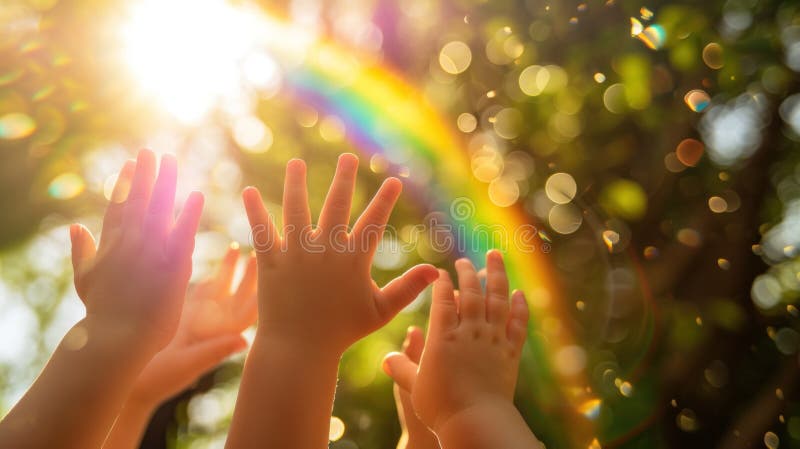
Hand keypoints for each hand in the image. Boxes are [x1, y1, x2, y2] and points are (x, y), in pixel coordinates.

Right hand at [70, 150, 203, 352]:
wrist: (115, 339)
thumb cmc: (101, 314)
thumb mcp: (84, 279)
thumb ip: (81, 251)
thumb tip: (74, 227)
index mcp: (110, 244)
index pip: (118, 205)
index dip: (126, 182)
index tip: (131, 162)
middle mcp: (129, 242)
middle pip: (138, 199)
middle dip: (145, 173)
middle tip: (152, 150)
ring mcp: (150, 252)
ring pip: (160, 209)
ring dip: (166, 182)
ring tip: (172, 160)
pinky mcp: (171, 266)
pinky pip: (183, 233)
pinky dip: (189, 213)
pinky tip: (197, 195)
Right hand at [128, 244, 256, 405]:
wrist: (133, 383)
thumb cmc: (161, 380)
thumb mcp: (188, 364)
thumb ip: (213, 351)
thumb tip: (245, 341)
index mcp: (220, 338)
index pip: (247, 313)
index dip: (259, 294)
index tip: (269, 274)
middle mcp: (214, 327)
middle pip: (238, 296)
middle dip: (249, 275)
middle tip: (257, 253)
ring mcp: (199, 319)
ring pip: (220, 290)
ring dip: (229, 270)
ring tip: (236, 248)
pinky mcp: (182, 315)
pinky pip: (200, 292)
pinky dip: (206, 275)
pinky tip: (208, 260)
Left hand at [242, 154, 438, 354]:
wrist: (298, 349)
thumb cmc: (342, 332)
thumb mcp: (379, 311)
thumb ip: (408, 288)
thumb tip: (436, 270)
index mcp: (353, 260)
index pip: (373, 221)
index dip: (385, 199)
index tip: (394, 180)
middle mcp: (324, 251)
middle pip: (335, 204)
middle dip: (343, 178)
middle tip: (347, 157)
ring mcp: (296, 254)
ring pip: (295, 209)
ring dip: (296, 183)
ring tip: (296, 163)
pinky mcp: (271, 262)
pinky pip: (262, 231)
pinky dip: (255, 210)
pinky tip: (249, 191)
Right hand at [383, 251, 529, 431]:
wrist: (476, 423)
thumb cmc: (440, 407)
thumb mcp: (414, 387)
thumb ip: (402, 368)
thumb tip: (385, 358)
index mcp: (444, 338)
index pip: (444, 300)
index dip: (442, 284)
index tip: (440, 273)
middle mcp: (470, 333)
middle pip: (471, 293)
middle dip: (467, 273)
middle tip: (464, 261)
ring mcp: (493, 340)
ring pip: (498, 300)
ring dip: (497, 275)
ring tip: (495, 255)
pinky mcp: (510, 353)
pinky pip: (517, 324)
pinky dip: (520, 307)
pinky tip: (520, 293)